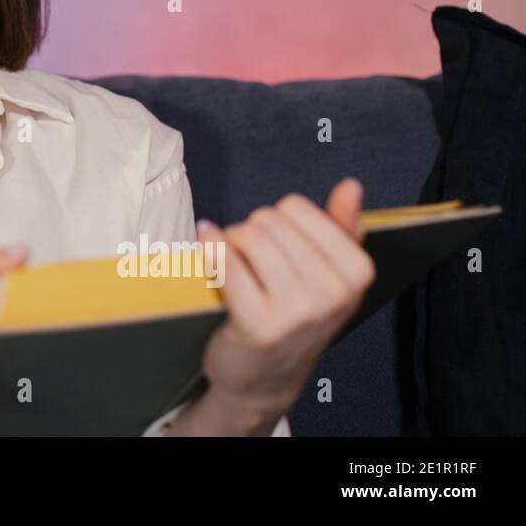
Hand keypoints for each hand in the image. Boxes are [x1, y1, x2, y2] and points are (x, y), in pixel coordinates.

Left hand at [193, 177, 375, 432]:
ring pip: (247, 238)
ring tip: (235, 266)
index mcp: (356, 272)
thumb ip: (341, 228)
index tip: (278, 247)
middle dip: (251, 233)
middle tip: (251, 261)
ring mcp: (298, 312)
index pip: (296, 207)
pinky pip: (226, 262)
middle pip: (268, 221)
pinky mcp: (259, 325)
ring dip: (230, 244)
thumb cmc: (293, 317)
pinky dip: (210, 246)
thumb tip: (351, 186)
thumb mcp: (328, 275)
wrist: (266, 377)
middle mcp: (333, 293)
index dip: (278, 221)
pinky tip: (206, 241)